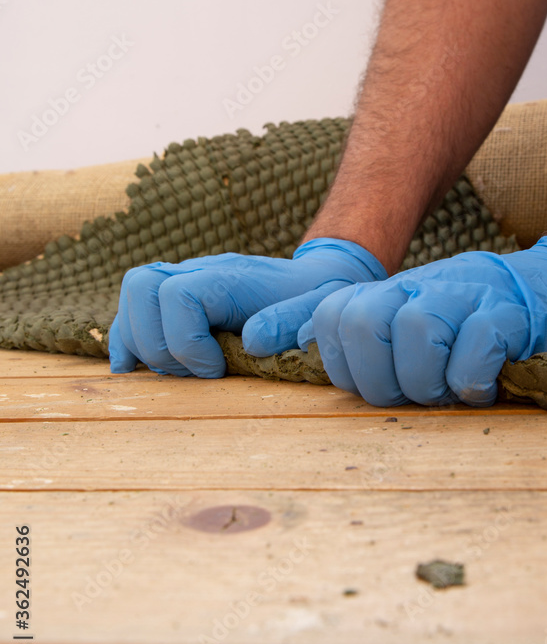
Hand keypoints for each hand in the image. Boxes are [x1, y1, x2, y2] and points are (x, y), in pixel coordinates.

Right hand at [109, 238, 386, 376]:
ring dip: (141, 343)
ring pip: (132, 295)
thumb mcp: (319, 312)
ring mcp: (184, 280)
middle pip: (141, 286)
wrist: (319, 281)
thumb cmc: (320, 300)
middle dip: (158, 344)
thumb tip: (251, 341)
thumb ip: (289, 324)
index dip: (186, 340)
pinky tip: (139, 370)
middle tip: (195, 373)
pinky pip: (134, 309)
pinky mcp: (175, 297)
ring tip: (179, 372)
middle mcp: (199, 271)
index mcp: (230, 276)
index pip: (177, 294)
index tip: (216, 370)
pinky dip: (130, 341)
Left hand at [303, 236, 546, 406]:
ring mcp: (466, 295)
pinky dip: (475, 374)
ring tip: (450, 389)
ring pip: (415, 331)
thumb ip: (335, 333)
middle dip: (380, 378)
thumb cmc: (470, 321)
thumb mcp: (401, 321)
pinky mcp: (513, 313)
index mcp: (389, 295)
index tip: (365, 378)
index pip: (328, 316)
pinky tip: (484, 381)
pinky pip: (478, 342)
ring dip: (429, 380)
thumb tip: (257, 340)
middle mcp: (420, 287)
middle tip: (414, 392)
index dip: (339, 363)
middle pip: (360, 322)